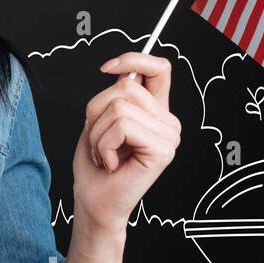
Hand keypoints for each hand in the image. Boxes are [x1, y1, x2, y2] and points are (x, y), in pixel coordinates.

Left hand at [72, 52, 180, 235]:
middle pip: (126, 86)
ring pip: (119, 107)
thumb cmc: (96, 166)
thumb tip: (122, 72)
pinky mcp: (162, 150)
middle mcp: (167, 121)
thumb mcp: (99, 121)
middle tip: (99, 140)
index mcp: (154, 111)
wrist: (94, 203)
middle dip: (96, 111)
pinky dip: (104, 145)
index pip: (159, 68)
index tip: (107, 67)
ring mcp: (168, 136)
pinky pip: (121, 127)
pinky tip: (110, 163)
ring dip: (98, 133)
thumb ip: (114, 97)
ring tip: (104, 154)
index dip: (133, 59)